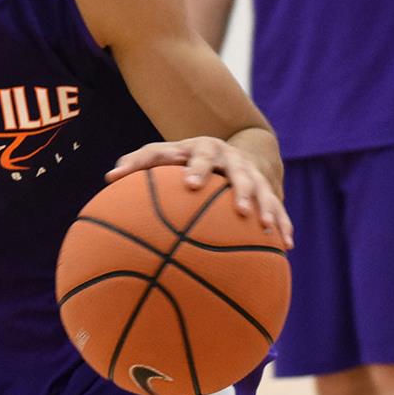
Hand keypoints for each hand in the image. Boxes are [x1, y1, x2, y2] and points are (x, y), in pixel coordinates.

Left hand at [107, 136, 293, 248]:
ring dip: (267, 208)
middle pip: (239, 172)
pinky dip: (283, 225)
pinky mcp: (267, 190)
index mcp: (205, 150)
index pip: (201, 156)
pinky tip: (286, 245)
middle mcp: (232, 160)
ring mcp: (252, 175)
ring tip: (268, 229)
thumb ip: (138, 164)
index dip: (197, 168)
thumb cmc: (185, 160)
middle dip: (240, 189)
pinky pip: (278, 208)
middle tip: (238, 208)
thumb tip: (107, 177)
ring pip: (263, 191)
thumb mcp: (164, 156)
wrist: (232, 149)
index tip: (190, 184)